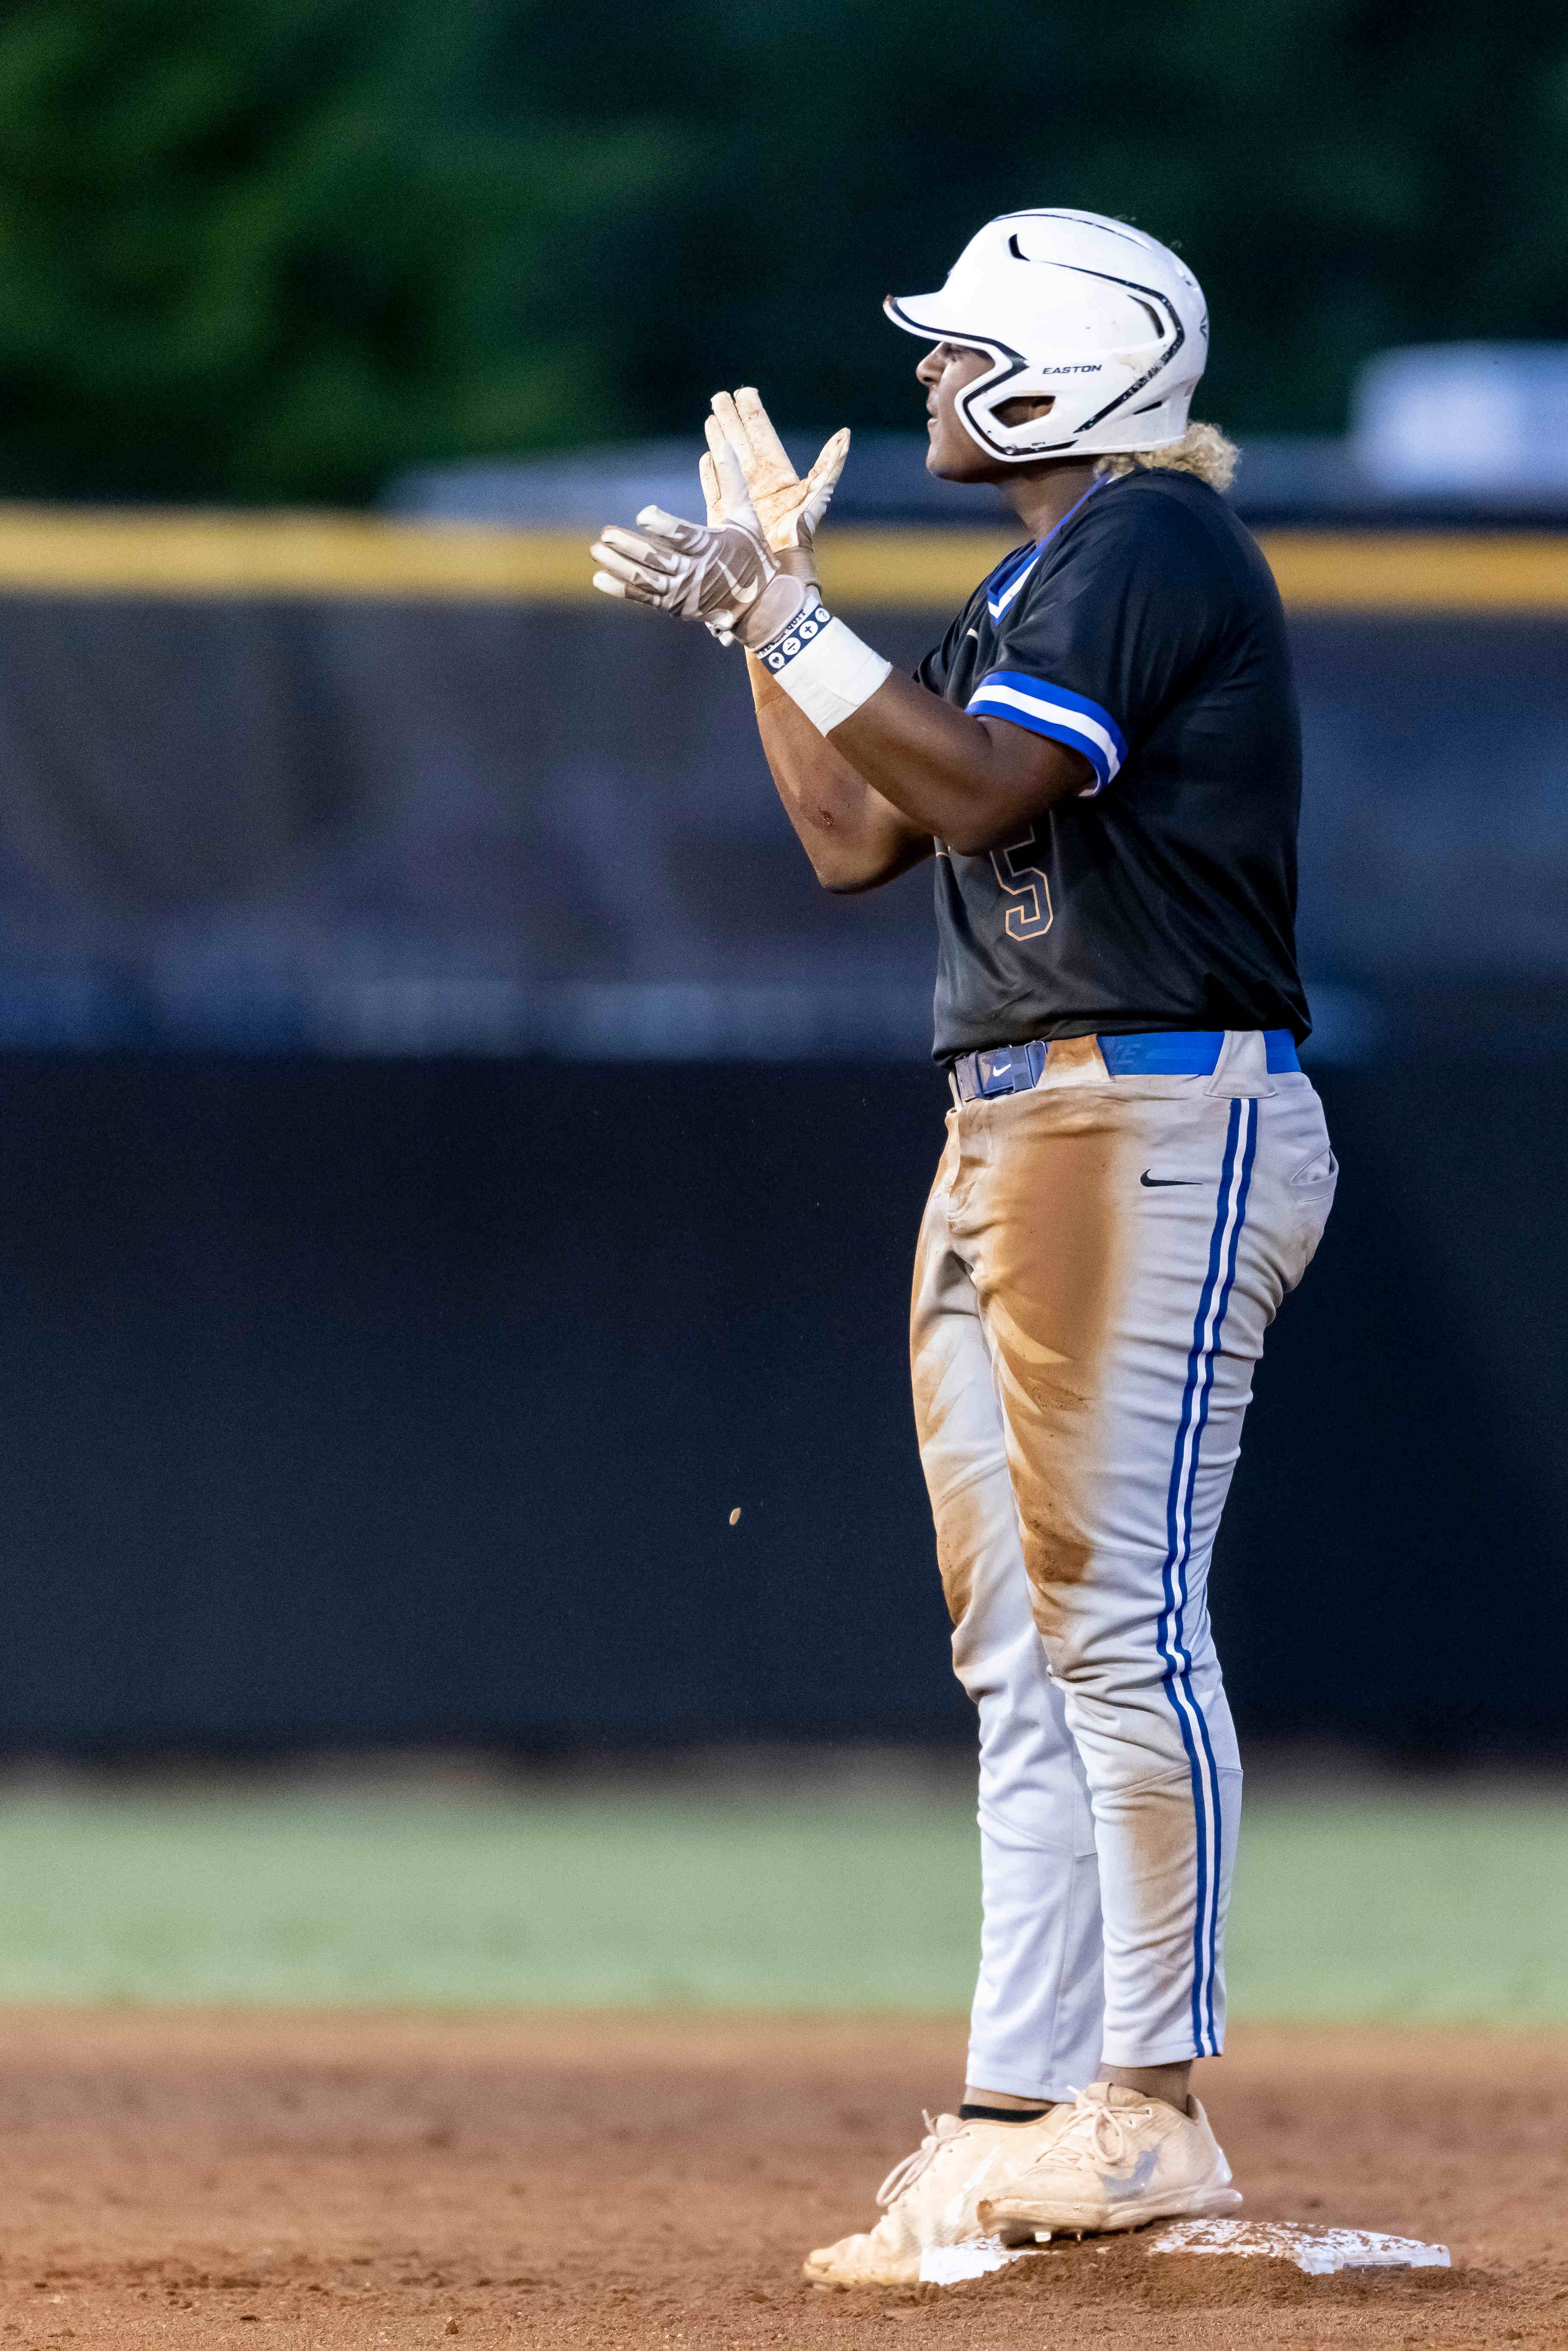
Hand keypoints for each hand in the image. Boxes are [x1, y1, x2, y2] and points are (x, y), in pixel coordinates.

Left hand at [591, 440, 811, 649]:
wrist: (759, 604)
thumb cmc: (751, 555)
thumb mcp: (745, 517)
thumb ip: (732, 481)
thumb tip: (725, 445)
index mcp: (712, 547)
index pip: (684, 536)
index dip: (663, 526)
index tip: (643, 515)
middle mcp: (695, 573)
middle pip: (658, 560)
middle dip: (629, 547)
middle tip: (605, 534)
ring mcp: (683, 592)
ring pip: (645, 580)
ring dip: (618, 566)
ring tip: (596, 550)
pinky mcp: (673, 606)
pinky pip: (643, 598)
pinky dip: (620, 589)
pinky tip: (600, 577)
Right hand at [706, 389, 849, 557]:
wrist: (776, 569)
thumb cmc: (800, 535)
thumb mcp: (818, 496)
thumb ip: (830, 464)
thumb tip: (845, 434)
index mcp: (778, 475)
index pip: (762, 435)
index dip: (753, 413)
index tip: (746, 392)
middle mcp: (758, 483)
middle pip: (741, 442)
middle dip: (731, 419)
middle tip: (719, 396)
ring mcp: (740, 498)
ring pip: (726, 461)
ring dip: (719, 439)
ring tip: (710, 419)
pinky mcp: (724, 516)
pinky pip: (715, 488)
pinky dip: (710, 473)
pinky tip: (706, 457)